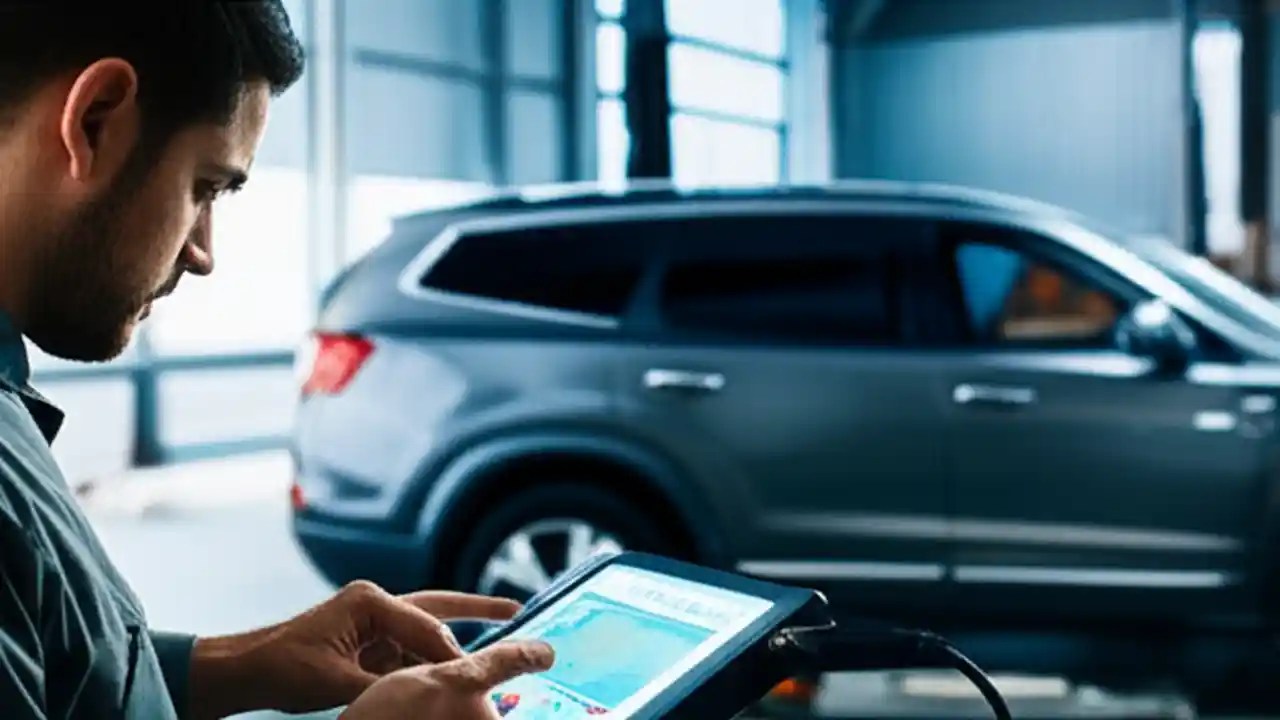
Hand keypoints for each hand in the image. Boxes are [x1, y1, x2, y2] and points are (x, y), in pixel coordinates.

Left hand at [187, 581, 521, 718]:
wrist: (246, 670)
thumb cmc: (283, 669)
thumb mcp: (339, 683)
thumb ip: (386, 689)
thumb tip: (424, 697)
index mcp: (370, 602)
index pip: (427, 629)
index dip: (454, 657)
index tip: (480, 677)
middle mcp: (375, 603)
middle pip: (437, 608)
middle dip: (477, 611)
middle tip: (516, 611)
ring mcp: (370, 621)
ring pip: (425, 630)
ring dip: (453, 643)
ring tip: (495, 647)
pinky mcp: (366, 640)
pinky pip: (408, 650)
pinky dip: (428, 661)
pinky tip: (450, 674)